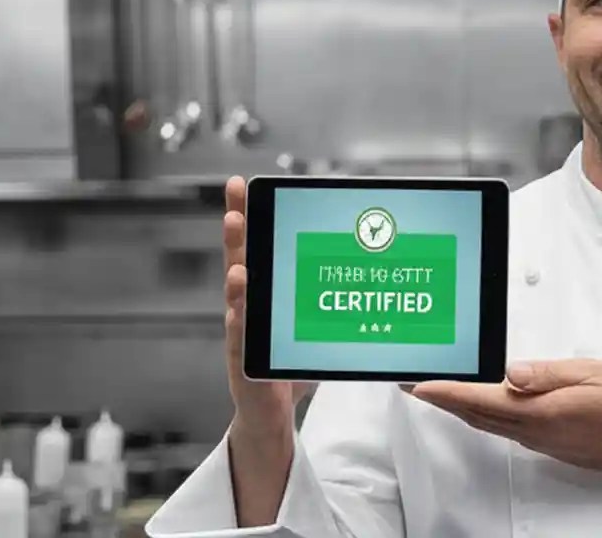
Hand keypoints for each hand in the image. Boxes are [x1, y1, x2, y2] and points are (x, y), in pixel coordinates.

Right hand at [222, 176, 312, 435]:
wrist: (270, 416)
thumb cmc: (288, 366)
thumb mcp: (312, 324)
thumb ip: (328, 297)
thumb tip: (368, 266)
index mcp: (263, 293)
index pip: (254, 246)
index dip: (247, 215)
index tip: (242, 184)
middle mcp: (246, 308)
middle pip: (238, 264)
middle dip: (234, 238)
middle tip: (233, 211)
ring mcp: (240, 336)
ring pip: (237, 304)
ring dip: (237, 284)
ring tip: (240, 268)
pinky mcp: (242, 366)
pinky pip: (241, 344)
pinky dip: (240, 327)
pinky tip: (238, 314)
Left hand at [409, 359, 601, 495]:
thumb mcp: (591, 374)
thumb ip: (547, 374)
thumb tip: (511, 372)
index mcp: (539, 411)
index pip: (480, 399)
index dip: (446, 392)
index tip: (419, 386)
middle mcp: (532, 430)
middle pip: (475, 414)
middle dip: (442, 399)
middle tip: (415, 385)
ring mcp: (537, 439)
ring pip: (486, 423)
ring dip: (458, 408)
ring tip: (438, 391)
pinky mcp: (545, 442)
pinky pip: (502, 427)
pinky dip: (481, 414)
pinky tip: (479, 405)